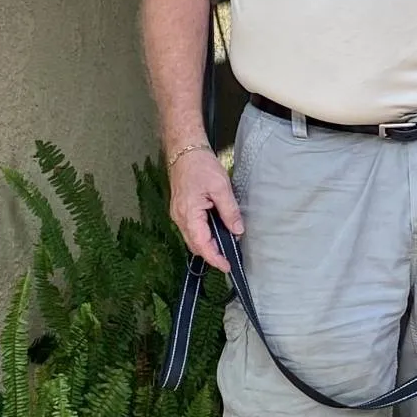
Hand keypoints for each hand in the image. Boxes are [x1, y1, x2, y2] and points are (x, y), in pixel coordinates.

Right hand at [169, 147, 242, 271]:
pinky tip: (216, 232)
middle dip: (212, 254)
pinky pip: (192, 229)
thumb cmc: (200, 165)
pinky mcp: (181, 209)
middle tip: (229, 258)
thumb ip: (230, 211)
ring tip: (225, 247)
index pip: (201, 245)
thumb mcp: (221, 188)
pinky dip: (203, 235)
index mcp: (188, 214)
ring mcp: (178, 214)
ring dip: (208, 245)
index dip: (214, 258)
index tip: (226, 266)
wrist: (185, 150)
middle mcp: (180, 217)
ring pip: (193, 238)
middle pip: (195, 245)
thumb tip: (237, 231)